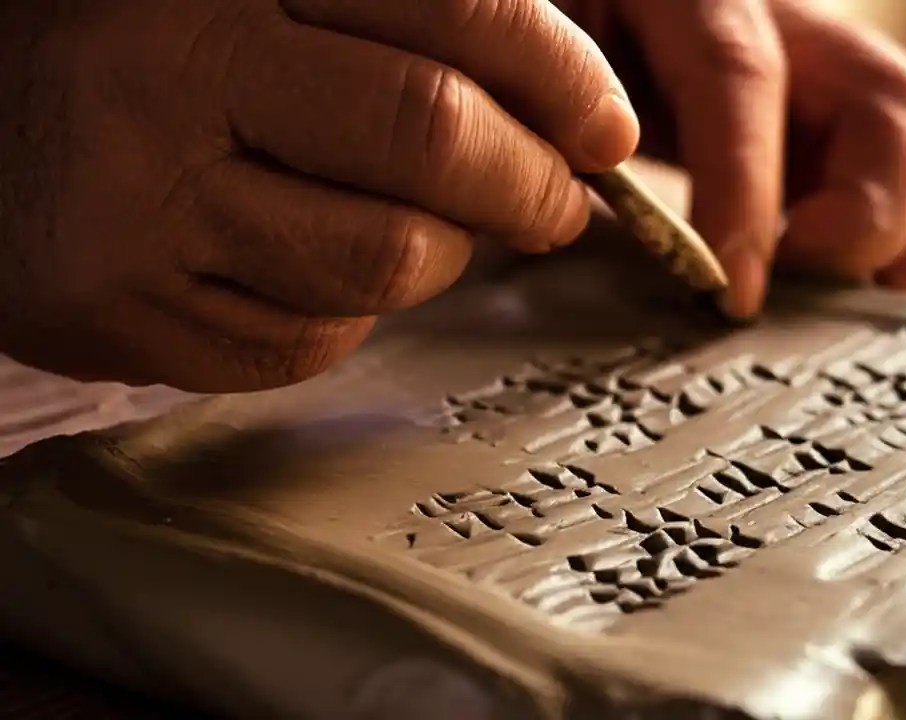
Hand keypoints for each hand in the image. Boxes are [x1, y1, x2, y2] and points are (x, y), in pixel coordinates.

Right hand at [0, 0, 638, 391]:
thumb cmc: (147, 57)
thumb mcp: (260, 5)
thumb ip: (398, 32)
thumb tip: (570, 111)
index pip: (458, 11)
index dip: (563, 78)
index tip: (606, 128)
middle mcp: (175, 74)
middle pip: (433, 138)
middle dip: (533, 184)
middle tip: (560, 201)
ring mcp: (142, 204)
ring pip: (388, 258)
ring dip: (444, 255)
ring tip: (428, 232)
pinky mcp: (121, 312)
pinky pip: (308, 340)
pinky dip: (348, 313)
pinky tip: (319, 270)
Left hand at [564, 0, 905, 317]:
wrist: (563, 26)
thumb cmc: (542, 55)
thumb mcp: (524, 63)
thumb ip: (540, 116)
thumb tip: (554, 202)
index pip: (740, 71)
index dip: (744, 186)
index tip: (732, 288)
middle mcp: (784, 19)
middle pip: (888, 99)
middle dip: (866, 216)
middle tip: (798, 284)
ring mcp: (829, 69)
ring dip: (902, 238)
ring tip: (837, 304)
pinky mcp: (846, 123)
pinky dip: (905, 240)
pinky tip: (851, 288)